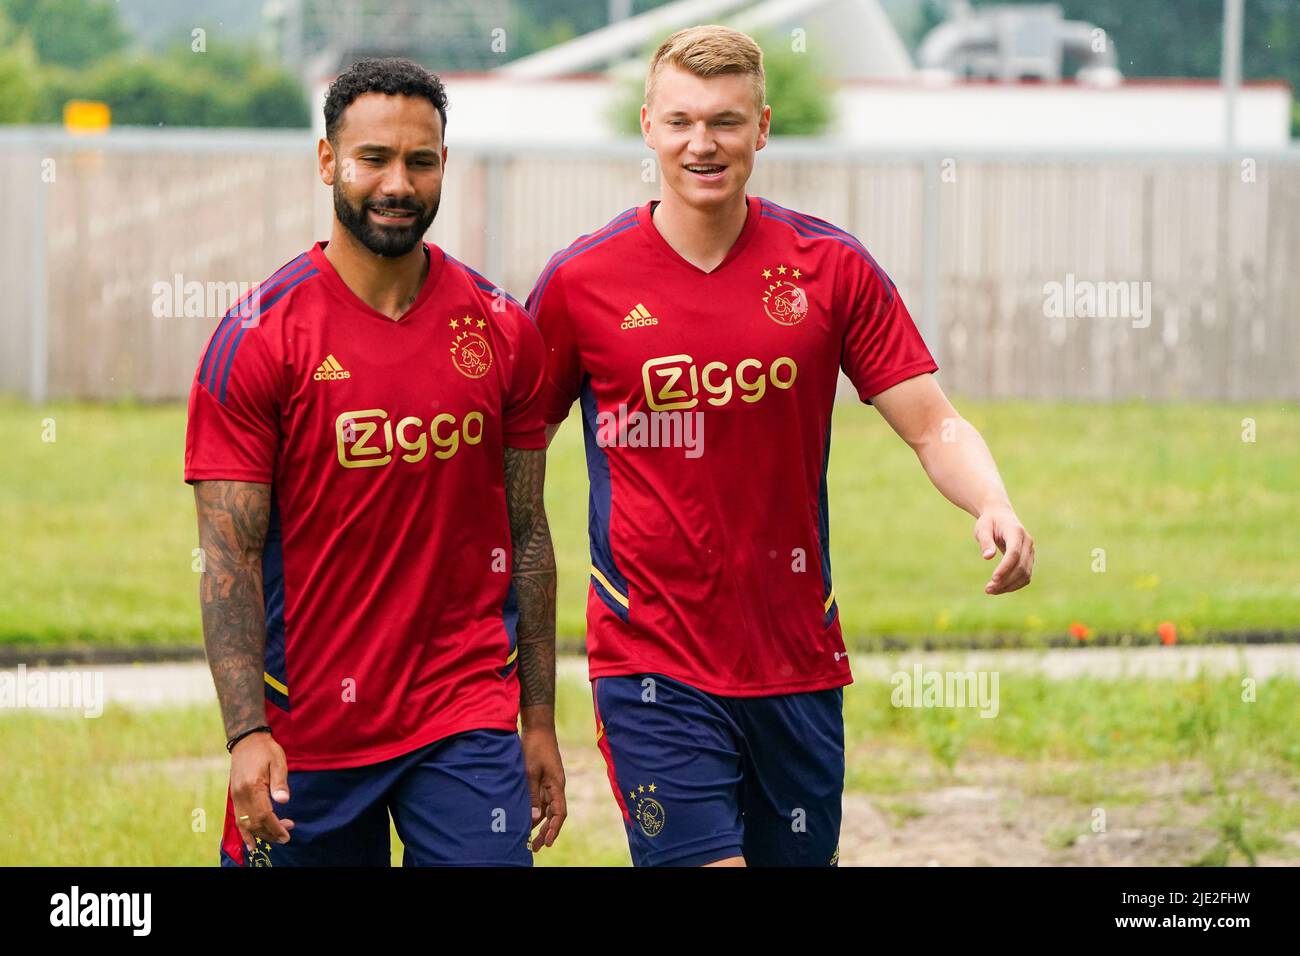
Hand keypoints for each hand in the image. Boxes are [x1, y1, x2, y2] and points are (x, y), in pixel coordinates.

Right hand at [229, 731, 294, 851]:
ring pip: (245, 824)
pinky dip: (245, 832)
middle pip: (254, 823)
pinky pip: (238, 819)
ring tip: (274, 839)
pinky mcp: (234, 796)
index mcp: (253, 786)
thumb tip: (284, 801)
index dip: (275, 827)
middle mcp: (241, 794)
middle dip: (270, 833)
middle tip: (286, 836)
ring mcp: (235, 796)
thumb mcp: (278, 761)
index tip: (287, 834)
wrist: (247, 741)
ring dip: (259, 835)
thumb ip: (280, 782)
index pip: (264, 814)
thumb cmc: (266, 750)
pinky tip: (251, 842)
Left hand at [520, 725, 566, 851]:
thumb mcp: (530, 772)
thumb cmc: (534, 747)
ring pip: (547, 809)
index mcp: (557, 785)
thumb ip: (532, 795)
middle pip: (554, 814)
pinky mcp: (543, 779)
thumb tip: (535, 819)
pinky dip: (535, 811)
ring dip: (539, 823)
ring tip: (528, 838)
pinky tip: (526, 819)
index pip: (559, 813)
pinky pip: (541, 800)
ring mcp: (550, 783)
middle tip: (534, 847)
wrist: (537, 728)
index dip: (554, 830)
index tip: (546, 843)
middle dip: (546, 832)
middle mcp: (556, 786)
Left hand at [974, 505, 1034, 594]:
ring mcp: (1030, 551)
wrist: (1001, 516)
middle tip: (988, 589)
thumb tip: (988, 557)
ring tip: (990, 590)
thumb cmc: (989, 522)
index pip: (1014, 553)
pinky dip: (1014, 585)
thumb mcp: (982, 527)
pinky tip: (1000, 588)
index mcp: (1016, 532)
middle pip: (1021, 566)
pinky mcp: (1029, 559)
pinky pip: (1026, 576)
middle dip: (1005, 580)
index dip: (1005, 567)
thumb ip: (985, 540)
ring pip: (1025, 574)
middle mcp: (1027, 542)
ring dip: (1009, 585)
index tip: (993, 578)